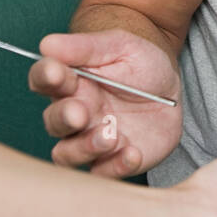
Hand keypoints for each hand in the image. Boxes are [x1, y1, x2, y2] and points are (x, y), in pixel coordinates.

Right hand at [29, 30, 181, 176]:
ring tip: (111, 136)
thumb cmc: (140, 63)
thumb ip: (85, 47)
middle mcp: (75, 114)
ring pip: (69, 154)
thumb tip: (47, 44)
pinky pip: (104, 172)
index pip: (45, 80)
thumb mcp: (120, 46)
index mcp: (70, 82)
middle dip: (64, 118)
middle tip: (80, 113)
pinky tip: (133, 153)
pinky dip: (116, 167)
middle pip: (54, 121)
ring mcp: (91, 140)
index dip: (46, 77)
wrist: (171, 86)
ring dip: (85, 147)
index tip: (55, 71)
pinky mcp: (113, 161)